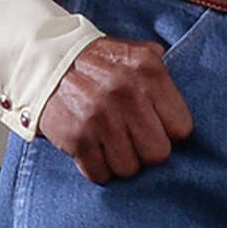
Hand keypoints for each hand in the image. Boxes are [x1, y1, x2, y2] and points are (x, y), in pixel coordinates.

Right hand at [37, 36, 193, 182]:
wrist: (43, 62)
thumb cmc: (96, 63)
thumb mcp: (134, 53)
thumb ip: (161, 72)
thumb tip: (183, 98)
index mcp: (148, 71)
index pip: (181, 128)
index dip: (169, 133)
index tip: (155, 128)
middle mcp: (126, 92)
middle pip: (158, 154)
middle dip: (146, 151)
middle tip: (131, 139)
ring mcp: (100, 116)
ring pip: (129, 169)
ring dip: (120, 162)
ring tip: (110, 143)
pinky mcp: (77, 136)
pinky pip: (100, 174)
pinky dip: (97, 168)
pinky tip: (93, 150)